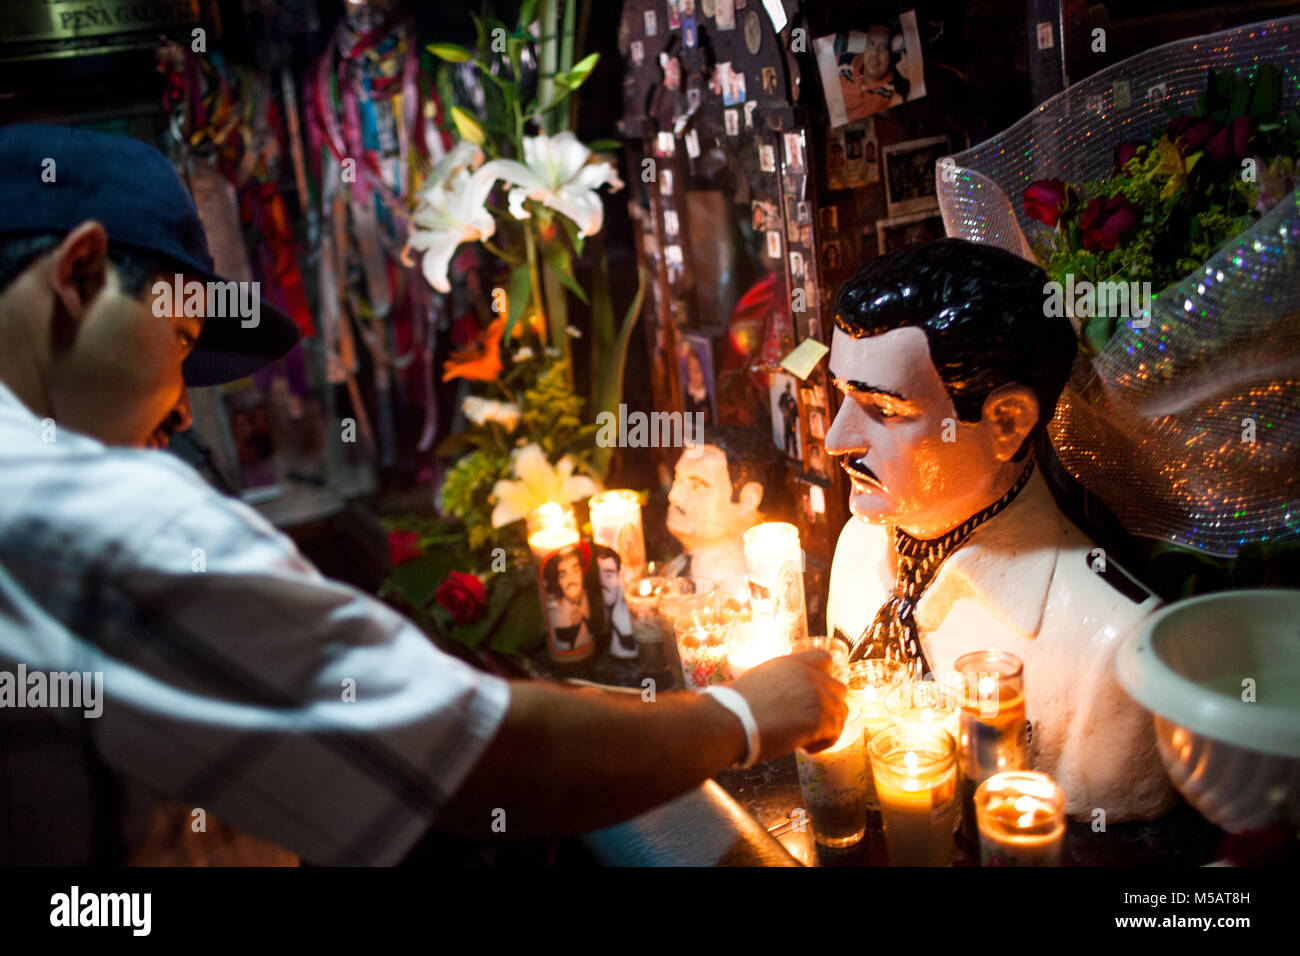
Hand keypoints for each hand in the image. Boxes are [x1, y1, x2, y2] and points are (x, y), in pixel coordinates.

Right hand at [728, 651, 847, 761]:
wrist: (731, 719)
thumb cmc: (734, 705)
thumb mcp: (758, 679)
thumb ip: (778, 682)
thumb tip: (778, 697)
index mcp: (792, 663)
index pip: (824, 659)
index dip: (824, 678)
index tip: (815, 696)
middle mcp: (808, 675)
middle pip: (838, 689)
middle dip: (827, 707)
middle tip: (808, 723)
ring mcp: (817, 695)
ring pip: (840, 712)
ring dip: (827, 727)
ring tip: (805, 739)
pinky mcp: (820, 718)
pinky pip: (835, 732)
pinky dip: (823, 743)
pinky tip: (805, 747)